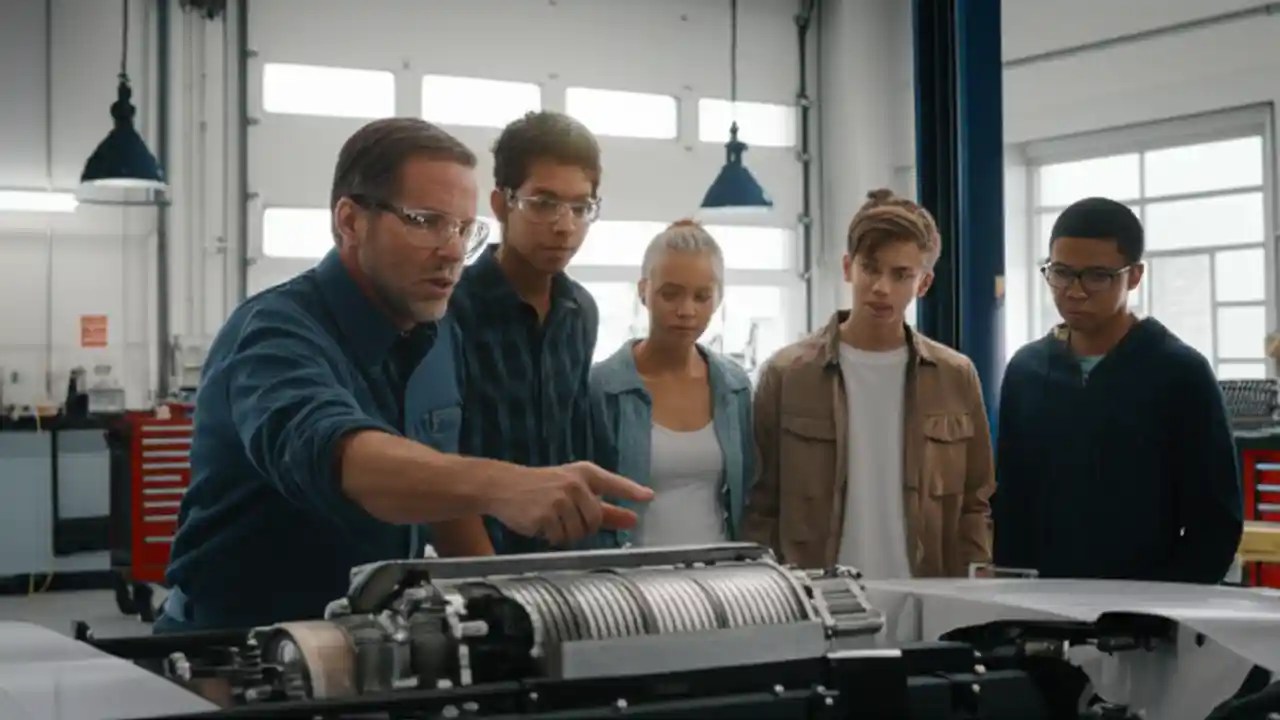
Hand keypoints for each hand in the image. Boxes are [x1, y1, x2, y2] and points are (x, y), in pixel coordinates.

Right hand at [489, 462, 653, 545]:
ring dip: (566, 534)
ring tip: (551, 519)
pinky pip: (560, 539)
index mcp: (583, 474)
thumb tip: (633, 519)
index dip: (631, 491)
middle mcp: (574, 484)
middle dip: (584, 527)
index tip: (648, 497)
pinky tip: (540, 525)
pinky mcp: (545, 514)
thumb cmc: (540, 488)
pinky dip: (552, 537)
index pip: (612, 483)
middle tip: (566, 519)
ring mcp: (559, 499)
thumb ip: (604, 507)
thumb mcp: (571, 489)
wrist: (503, 486)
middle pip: (595, 520)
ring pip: (578, 533)